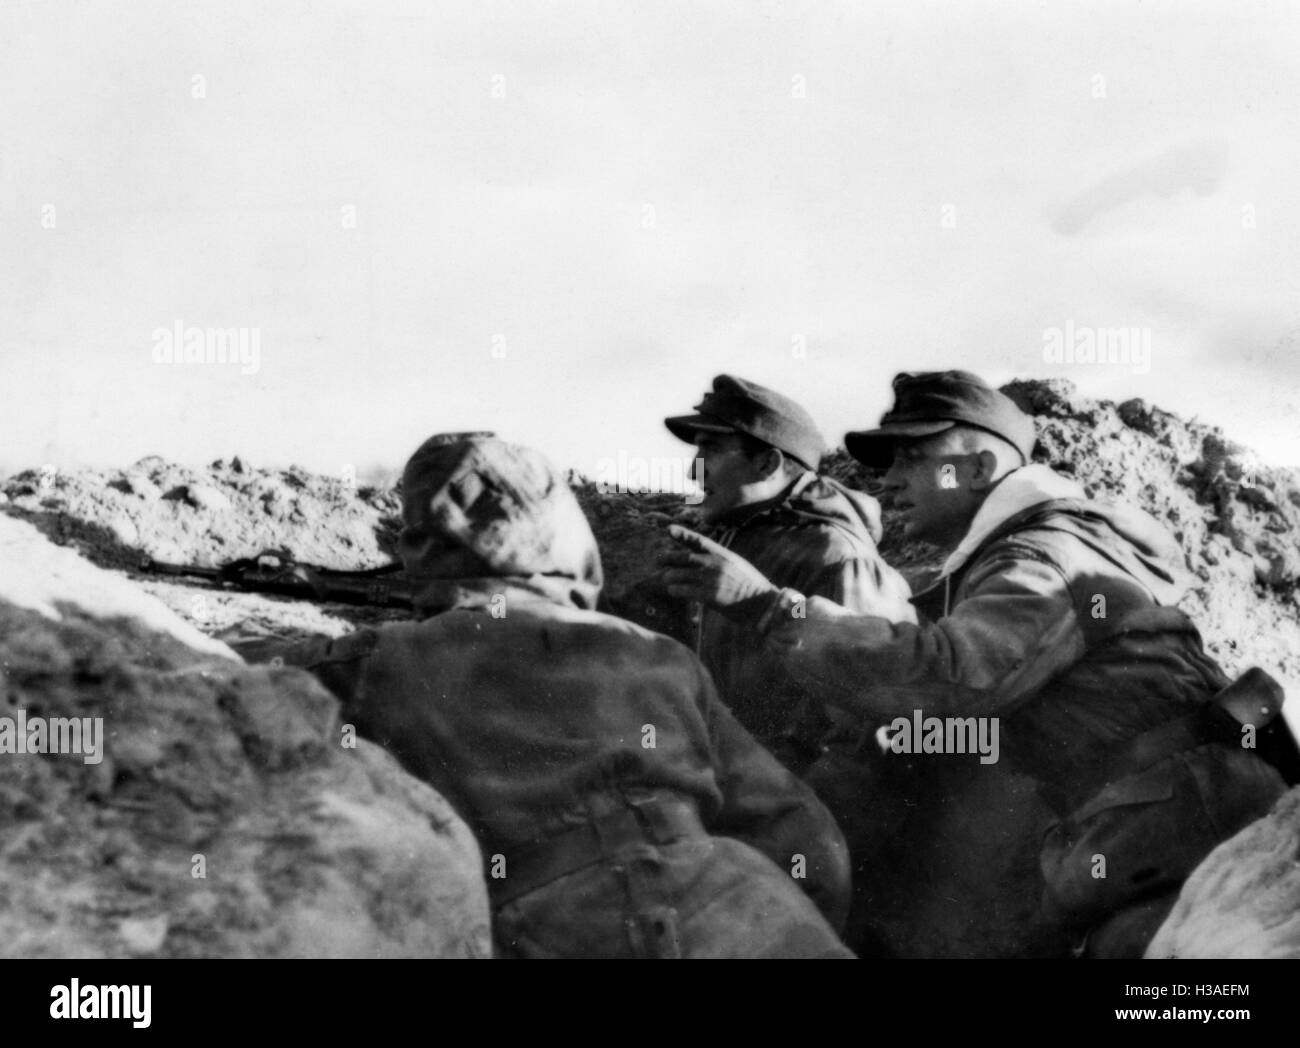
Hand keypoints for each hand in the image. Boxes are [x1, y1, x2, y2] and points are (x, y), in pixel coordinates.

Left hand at [659, 525, 778, 623]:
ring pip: (677, 575)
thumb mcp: (736, 565)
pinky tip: (675, 592)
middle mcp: (713, 564)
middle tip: (658, 561)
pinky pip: (682, 590)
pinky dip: (675, 591)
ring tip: (668, 582)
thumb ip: (718, 561)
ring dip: (669, 579)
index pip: (698, 540)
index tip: (669, 529)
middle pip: (681, 557)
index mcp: (721, 554)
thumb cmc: (750, 586)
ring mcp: (709, 579)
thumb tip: (701, 562)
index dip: (682, 534)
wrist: (763, 603)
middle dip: (666, 558)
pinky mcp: (708, 595)